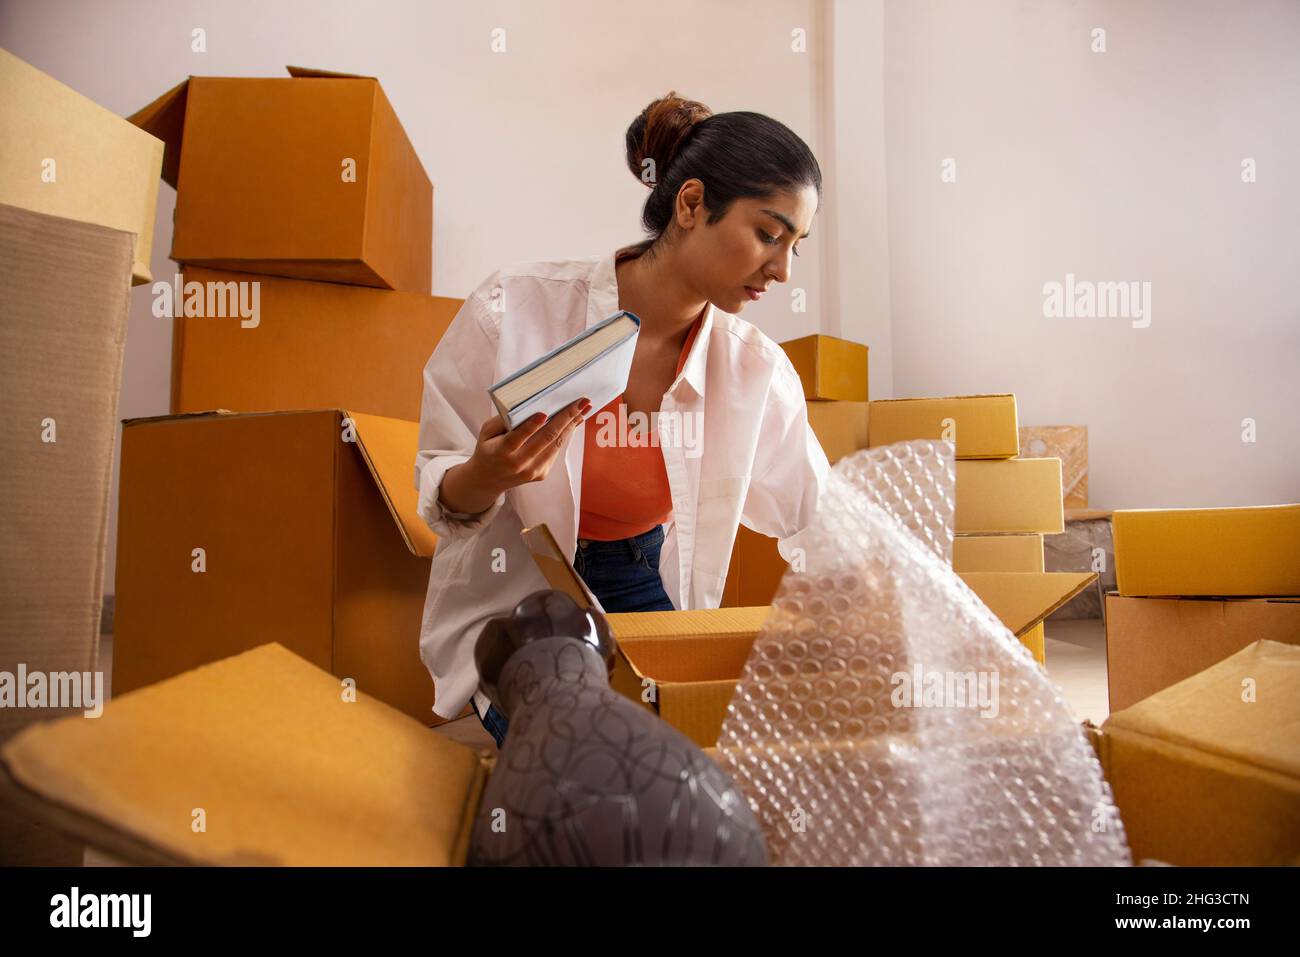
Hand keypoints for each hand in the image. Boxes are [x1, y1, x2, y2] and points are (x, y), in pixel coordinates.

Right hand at [440, 397, 592, 514]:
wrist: (489, 479)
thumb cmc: (489, 448)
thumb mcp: (487, 432)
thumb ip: (503, 419)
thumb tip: (528, 404)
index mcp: (501, 452)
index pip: (518, 437)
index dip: (531, 425)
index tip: (544, 412)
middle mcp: (519, 464)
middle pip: (545, 439)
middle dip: (565, 418)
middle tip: (580, 402)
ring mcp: (532, 471)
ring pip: (556, 445)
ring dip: (572, 425)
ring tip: (583, 408)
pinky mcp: (541, 474)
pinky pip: (555, 450)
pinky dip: (565, 434)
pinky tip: (573, 421)